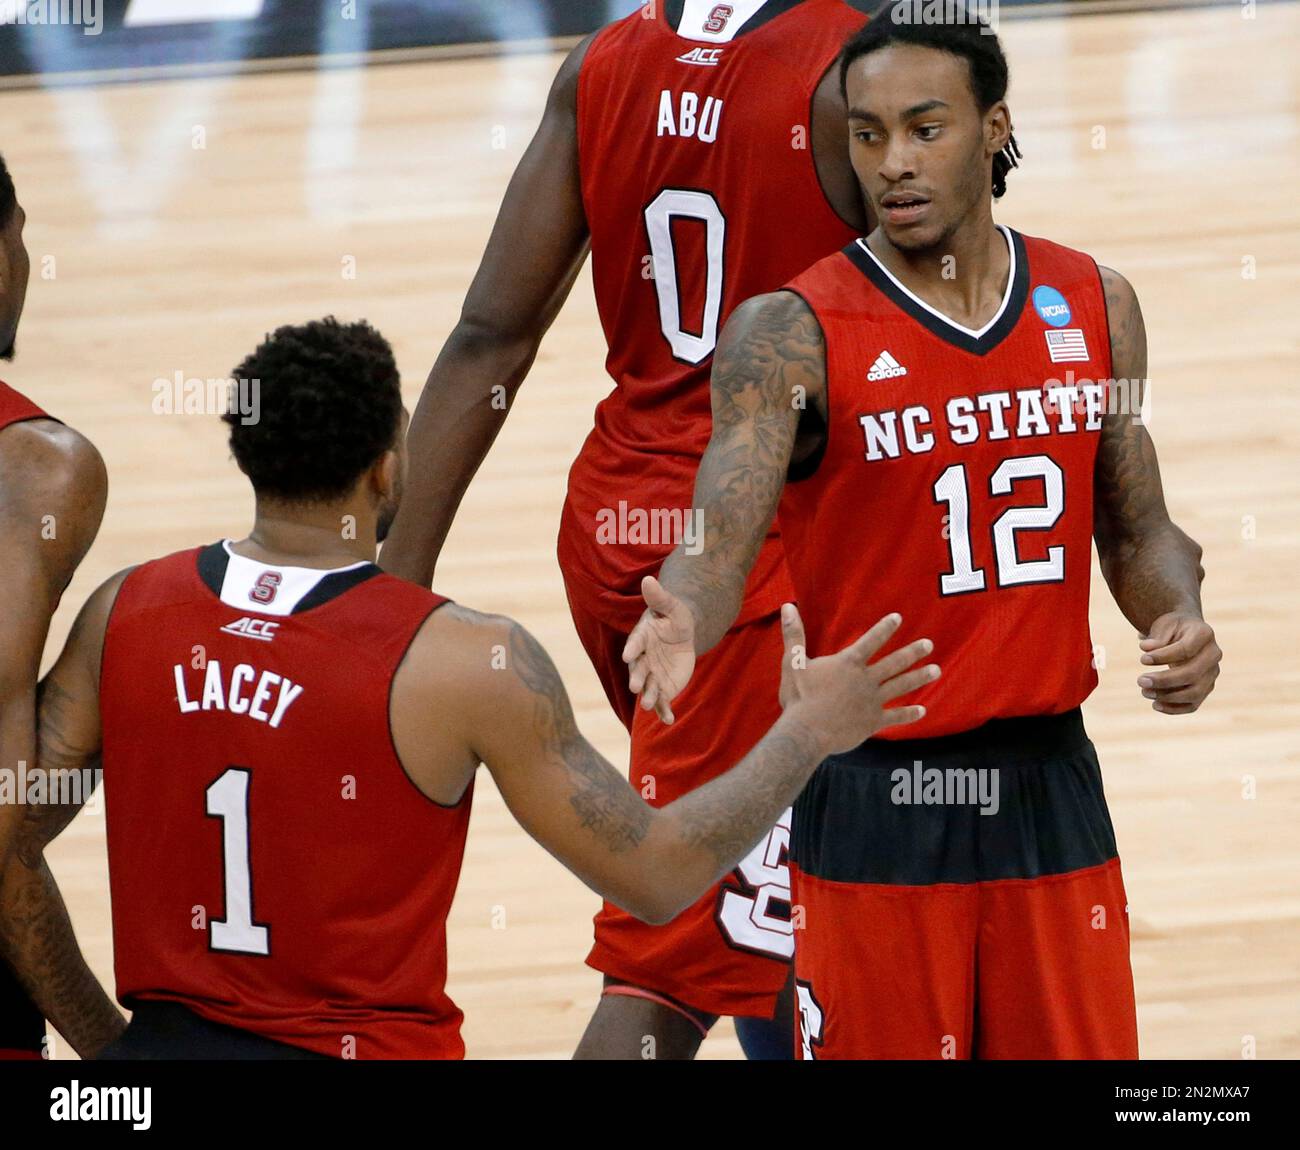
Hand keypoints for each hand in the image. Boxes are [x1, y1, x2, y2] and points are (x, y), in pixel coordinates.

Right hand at [623, 576, 695, 723]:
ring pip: (647, 688)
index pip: (635, 643)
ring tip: (648, 705)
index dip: (632, 649)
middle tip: (635, 686)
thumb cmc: (674, 617)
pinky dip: (664, 711)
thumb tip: (648, 579)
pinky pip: (661, 701)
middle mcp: (642, 659)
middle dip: (636, 678)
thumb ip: (659, 597)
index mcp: (642, 638)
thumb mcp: (671, 606)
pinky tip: (670, 721)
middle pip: (638, 670)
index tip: (627, 656)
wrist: (682, 635)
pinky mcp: (662, 687)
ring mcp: (651, 675)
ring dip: (647, 697)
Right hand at [778, 604, 938, 755]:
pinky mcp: (872, 722)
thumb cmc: (798, 697)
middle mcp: (865, 680)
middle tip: (929, 644)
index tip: (898, 618)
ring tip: (936, 670)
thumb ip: (794, 635)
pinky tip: (923, 710)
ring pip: (901, 686)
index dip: (884, 628)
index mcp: (848, 664)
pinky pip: (895, 717)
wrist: (806, 732)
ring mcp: (872, 701)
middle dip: (913, 652)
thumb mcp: (793, 663)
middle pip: (894, 663)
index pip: (870, 641)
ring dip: (919, 678)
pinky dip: (909, 714)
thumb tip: (788, 607)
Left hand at [1137, 611, 1220, 713]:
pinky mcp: (1206, 688)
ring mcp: (1212, 674)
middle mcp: (1213, 655)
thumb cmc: (1172, 629)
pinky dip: (1174, 708)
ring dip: (1168, 696)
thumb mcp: (1164, 626)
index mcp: (1204, 634)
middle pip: (1192, 674)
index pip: (1186, 650)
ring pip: (1195, 692)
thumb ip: (1156, 637)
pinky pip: (1193, 704)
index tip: (1142, 659)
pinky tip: (1155, 705)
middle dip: (1164, 680)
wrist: (1185, 633)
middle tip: (1140, 681)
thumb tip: (1146, 647)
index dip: (1163, 657)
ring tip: (1145, 692)